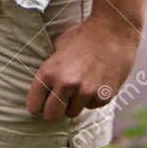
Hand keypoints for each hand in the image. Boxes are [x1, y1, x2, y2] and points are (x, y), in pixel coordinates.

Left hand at [25, 12, 139, 121]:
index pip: (33, 106)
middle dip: (53, 111)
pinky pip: (91, 106)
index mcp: (49, 72)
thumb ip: (49, 69)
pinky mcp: (104, 96)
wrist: (112, 31)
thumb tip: (41, 89)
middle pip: (51, 116)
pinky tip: (95, 81)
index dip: (36, 105)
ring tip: (78, 85)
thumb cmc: (82, 36)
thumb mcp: (57, 48)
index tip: (40, 104)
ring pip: (72, 113)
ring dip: (73, 104)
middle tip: (57, 103)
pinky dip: (91, 99)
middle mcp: (66, 85)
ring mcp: (86, 92)